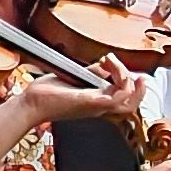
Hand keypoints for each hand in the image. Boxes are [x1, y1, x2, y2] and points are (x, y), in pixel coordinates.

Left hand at [21, 67, 145, 127]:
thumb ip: (91, 72)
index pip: (125, 99)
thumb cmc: (46, 94)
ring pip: (129, 99)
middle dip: (140, 88)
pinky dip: (121, 79)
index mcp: (96, 103)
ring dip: (128, 77)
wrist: (31, 103)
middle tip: (138, 74)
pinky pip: (119, 95)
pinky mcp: (92, 102)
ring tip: (115, 63)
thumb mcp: (74, 78)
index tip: (123, 67)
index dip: (132, 85)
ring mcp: (97, 106)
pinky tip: (111, 65)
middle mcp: (100, 107)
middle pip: (132, 104)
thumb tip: (104, 64)